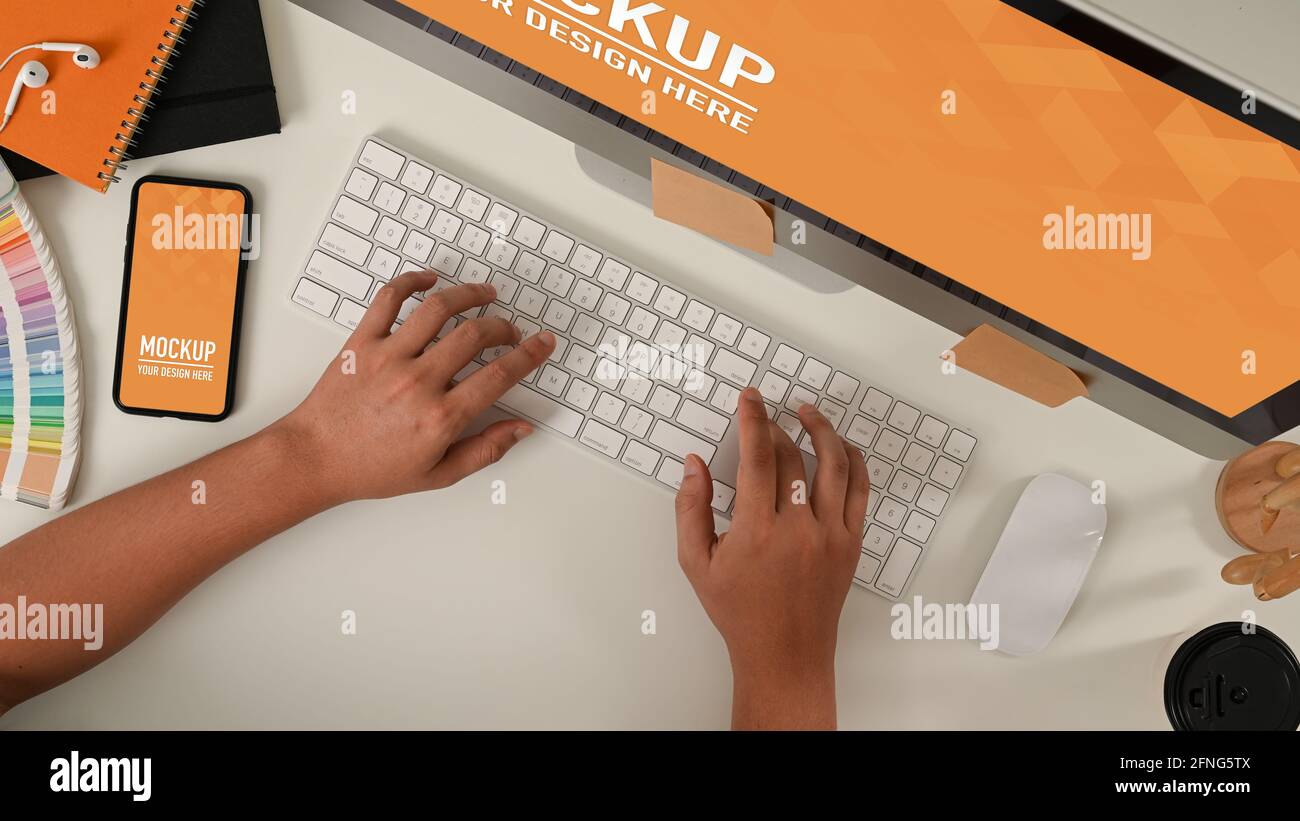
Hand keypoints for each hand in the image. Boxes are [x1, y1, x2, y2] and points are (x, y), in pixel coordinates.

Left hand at [276, 270, 555, 505]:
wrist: (315, 458)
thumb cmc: (371, 468)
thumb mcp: (438, 474)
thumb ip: (485, 450)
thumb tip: (520, 429)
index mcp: (440, 417)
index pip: (500, 376)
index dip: (529, 356)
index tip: (542, 344)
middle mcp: (418, 382)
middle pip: (476, 336)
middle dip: (503, 327)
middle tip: (510, 331)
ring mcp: (389, 357)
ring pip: (440, 309)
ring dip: (470, 295)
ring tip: (485, 294)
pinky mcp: (363, 342)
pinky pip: (390, 299)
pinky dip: (412, 281)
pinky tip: (430, 279)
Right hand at [674, 386, 869, 728]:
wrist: (785, 653)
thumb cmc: (739, 612)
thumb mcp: (697, 563)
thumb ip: (691, 509)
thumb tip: (693, 465)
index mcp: (757, 532)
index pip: (758, 458)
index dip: (753, 421)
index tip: (749, 398)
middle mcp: (799, 530)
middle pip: (793, 457)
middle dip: (777, 427)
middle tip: (765, 415)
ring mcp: (831, 535)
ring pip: (834, 465)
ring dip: (821, 430)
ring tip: (807, 412)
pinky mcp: (851, 543)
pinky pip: (860, 490)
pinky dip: (852, 461)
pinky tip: (839, 446)